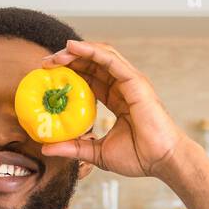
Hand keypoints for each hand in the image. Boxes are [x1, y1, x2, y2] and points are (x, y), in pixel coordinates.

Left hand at [36, 40, 187, 179]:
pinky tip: (72, 47)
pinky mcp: (135, 81)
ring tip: (56, 55)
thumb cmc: (139, 158)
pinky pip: (110, 59)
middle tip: (45, 64)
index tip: (48, 77)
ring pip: (100, 56)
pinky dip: (91, 51)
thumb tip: (46, 148)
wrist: (162, 161)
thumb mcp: (97, 153)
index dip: (69, 74)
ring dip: (77, 52)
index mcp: (117, 99)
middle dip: (68, 60)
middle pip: (93, 64)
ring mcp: (130, 81)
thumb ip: (74, 147)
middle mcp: (123, 87)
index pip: (90, 79)